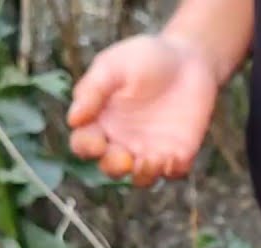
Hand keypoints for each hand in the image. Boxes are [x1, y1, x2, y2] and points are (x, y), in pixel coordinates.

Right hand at [66, 33, 218, 186]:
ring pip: (141, 178)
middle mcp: (123, 141)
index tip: (98, 141)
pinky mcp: (179, 152)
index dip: (86, 148)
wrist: (188, 57)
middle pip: (110, 168)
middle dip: (114, 168)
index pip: (84, 144)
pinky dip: (172, 171)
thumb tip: (73, 119)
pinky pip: (173, 172)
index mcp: (101, 121)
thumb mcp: (114, 66)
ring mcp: (151, 149)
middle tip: (124, 157)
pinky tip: (174, 158)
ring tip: (151, 160)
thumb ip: (93, 90)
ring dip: (143, 176)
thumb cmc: (144, 57)